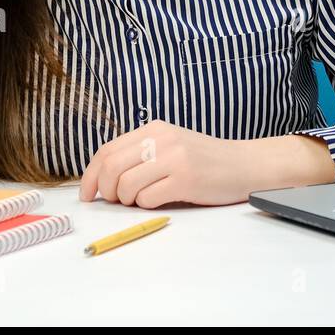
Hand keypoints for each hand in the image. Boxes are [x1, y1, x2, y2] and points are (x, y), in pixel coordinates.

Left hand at [77, 120, 305, 207]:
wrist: (247, 165)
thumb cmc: (206, 161)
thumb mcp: (171, 146)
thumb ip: (141, 155)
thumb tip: (104, 180)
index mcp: (154, 129)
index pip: (107, 150)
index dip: (91, 175)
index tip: (87, 194)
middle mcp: (161, 139)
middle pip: (112, 167)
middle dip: (106, 190)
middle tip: (116, 200)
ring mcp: (174, 158)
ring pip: (127, 185)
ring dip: (128, 200)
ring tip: (143, 199)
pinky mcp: (186, 179)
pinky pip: (148, 198)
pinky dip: (147, 205)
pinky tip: (161, 200)